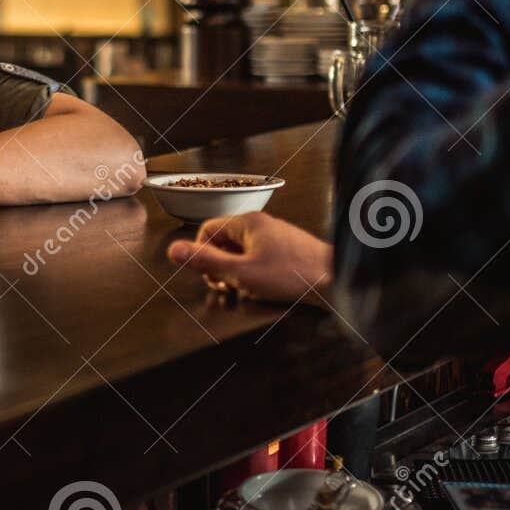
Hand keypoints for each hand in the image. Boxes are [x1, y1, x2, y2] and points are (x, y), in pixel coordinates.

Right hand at [166, 211, 331, 303]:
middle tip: (230, 286)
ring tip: (250, 288)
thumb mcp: (241, 273)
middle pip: (224, 239)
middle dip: (221, 264)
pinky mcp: (288, 246)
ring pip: (242, 250)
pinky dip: (256, 271)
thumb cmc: (290, 276)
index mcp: (247, 222)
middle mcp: (261, 222)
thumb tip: (173, 250)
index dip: (203, 255)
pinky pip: (260, 254)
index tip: (212, 276)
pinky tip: (267, 286)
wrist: (336, 280)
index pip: (207, 229)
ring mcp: (276, 233)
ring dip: (239, 270)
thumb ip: (205, 261)